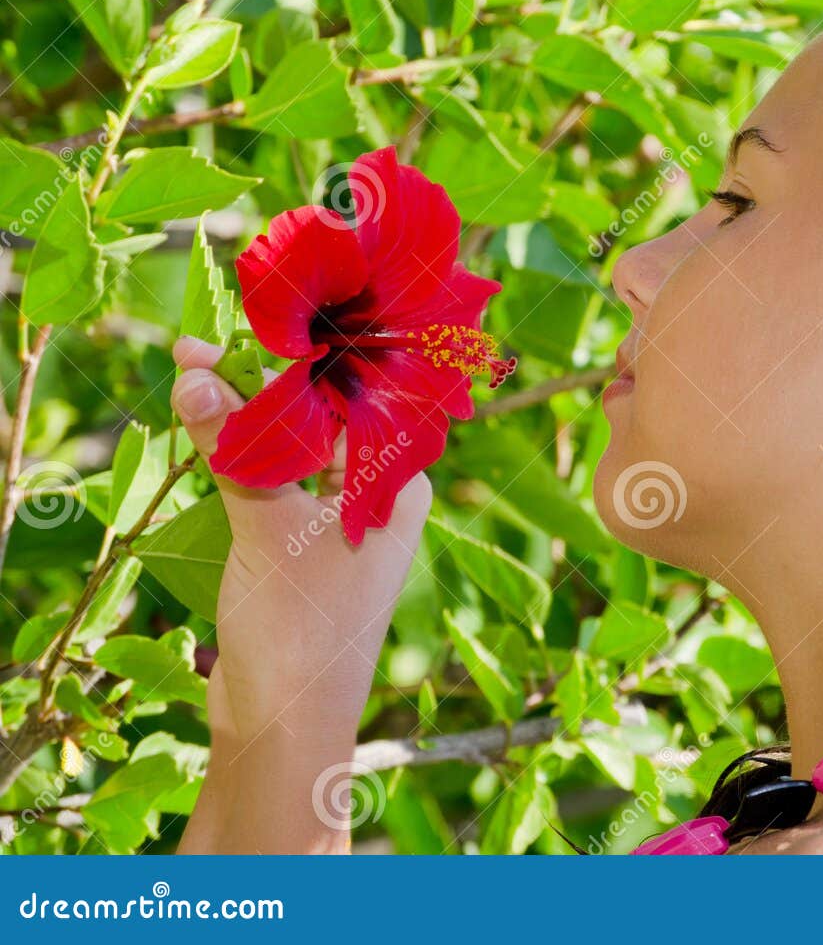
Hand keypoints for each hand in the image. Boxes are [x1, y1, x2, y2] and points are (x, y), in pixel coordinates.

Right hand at [169, 336, 429, 747]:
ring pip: (291, 450)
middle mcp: (379, 496)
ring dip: (245, 418)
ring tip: (194, 374)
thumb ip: (235, 446)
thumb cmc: (302, 625)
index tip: (247, 326)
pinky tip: (205, 428)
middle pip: (319, 421)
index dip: (298, 360)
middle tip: (200, 349)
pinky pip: (273, 483)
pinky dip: (240, 457)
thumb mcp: (266, 524)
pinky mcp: (303, 546)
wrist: (287, 726)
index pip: (353, 401)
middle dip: (262, 384)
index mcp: (398, 484)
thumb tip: (198, 374)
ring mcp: (341, 522)